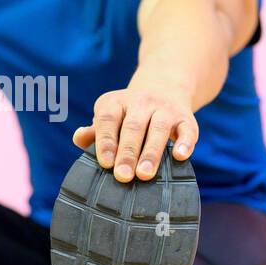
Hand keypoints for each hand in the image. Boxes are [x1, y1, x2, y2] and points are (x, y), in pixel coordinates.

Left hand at [71, 77, 197, 182]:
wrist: (165, 88)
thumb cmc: (129, 114)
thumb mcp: (110, 116)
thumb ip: (95, 131)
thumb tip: (79, 138)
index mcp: (117, 102)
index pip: (108, 119)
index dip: (106, 140)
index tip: (105, 163)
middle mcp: (141, 101)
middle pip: (133, 127)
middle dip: (128, 153)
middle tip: (123, 176)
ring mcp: (165, 109)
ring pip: (158, 128)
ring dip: (151, 152)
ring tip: (145, 174)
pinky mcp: (186, 118)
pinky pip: (187, 129)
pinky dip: (185, 142)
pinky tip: (180, 156)